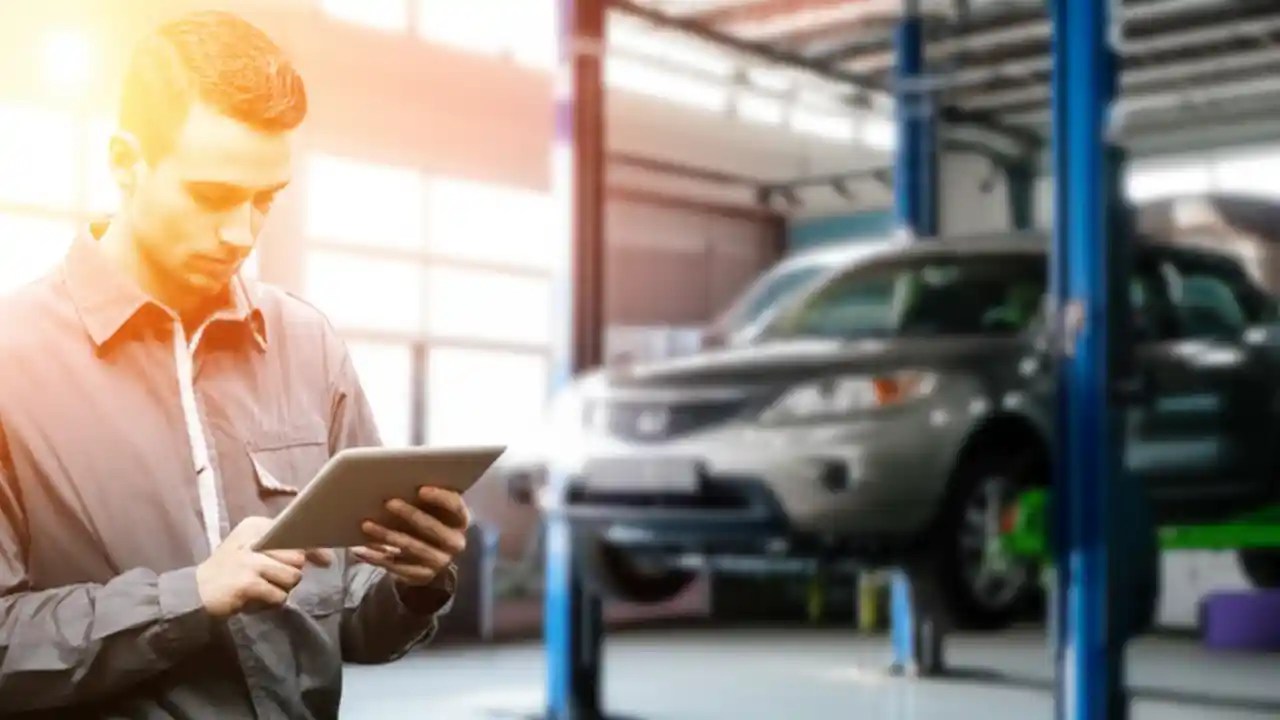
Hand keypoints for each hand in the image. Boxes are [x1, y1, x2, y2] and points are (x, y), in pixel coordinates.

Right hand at [196, 517, 334, 617]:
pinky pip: (279, 595)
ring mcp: (250, 561)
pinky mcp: (247, 582)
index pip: (298, 533)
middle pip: (298, 558)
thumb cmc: (232, 570)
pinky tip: (256, 598)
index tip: (325, 560)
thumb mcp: (255, 551)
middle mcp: (253, 539)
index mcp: (256, 526)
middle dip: (291, 573)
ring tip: (263, 588)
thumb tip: (328, 558)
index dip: (315, 549)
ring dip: (281, 589)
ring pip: (292, 577)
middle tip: (271, 579)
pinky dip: (272, 601)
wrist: (196, 591)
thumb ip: (287, 550)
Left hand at [353, 487, 470, 587]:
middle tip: (388, 503)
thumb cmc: (428, 522)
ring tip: (366, 525)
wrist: (431, 559)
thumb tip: (397, 477)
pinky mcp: (422, 576)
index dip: (440, 498)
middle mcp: (455, 542)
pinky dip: (376, 558)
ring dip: (387, 535)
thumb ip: (425, 498)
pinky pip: (396, 567)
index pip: (456, 507)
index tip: (421, 489)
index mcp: (460, 521)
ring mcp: (439, 561)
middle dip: (410, 515)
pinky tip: (360, 550)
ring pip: (411, 547)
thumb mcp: (433, 510)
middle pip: (432, 528)